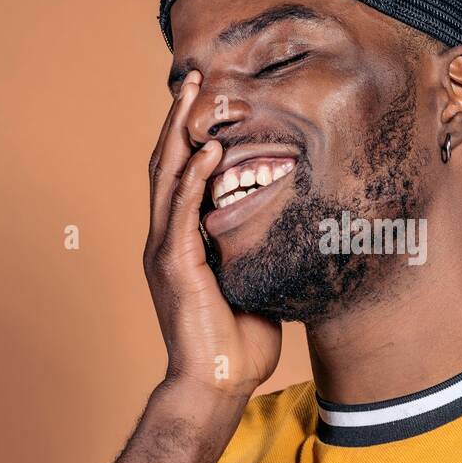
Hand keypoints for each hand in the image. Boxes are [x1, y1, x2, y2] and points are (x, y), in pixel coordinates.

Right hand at [143, 71, 281, 404]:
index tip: (205, 100)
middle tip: (193, 77)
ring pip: (167, 176)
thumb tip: (296, 228)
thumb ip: (260, 252)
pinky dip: (194, 177)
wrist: (215, 385)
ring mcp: (165, 249)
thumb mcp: (255, 283)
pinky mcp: (173, 265)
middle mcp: (166, 238)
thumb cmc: (238, 344)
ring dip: (180, 131)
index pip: (181, 176)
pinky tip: (210, 151)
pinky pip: (182, 210)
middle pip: (166, 163)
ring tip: (194, 93)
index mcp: (182, 242)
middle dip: (178, 118)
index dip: (189, 135)